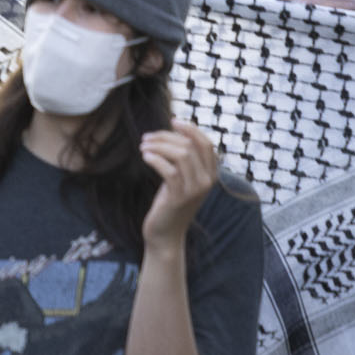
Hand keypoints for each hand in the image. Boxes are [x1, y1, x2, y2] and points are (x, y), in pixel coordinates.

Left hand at [140, 120, 220, 243]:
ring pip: (181, 155)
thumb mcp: (180, 179)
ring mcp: (195, 190)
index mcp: (211, 174)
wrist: (165, 233)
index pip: (206, 144)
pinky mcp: (179, 197)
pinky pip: (169, 170)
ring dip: (159, 146)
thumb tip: (174, 133)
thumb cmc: (169, 203)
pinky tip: (145, 157)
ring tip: (143, 146)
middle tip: (146, 138)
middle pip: (191, 146)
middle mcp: (207, 181)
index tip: (172, 121)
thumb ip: (184, 160)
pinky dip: (155, 159)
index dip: (190, 129)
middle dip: (166, 137)